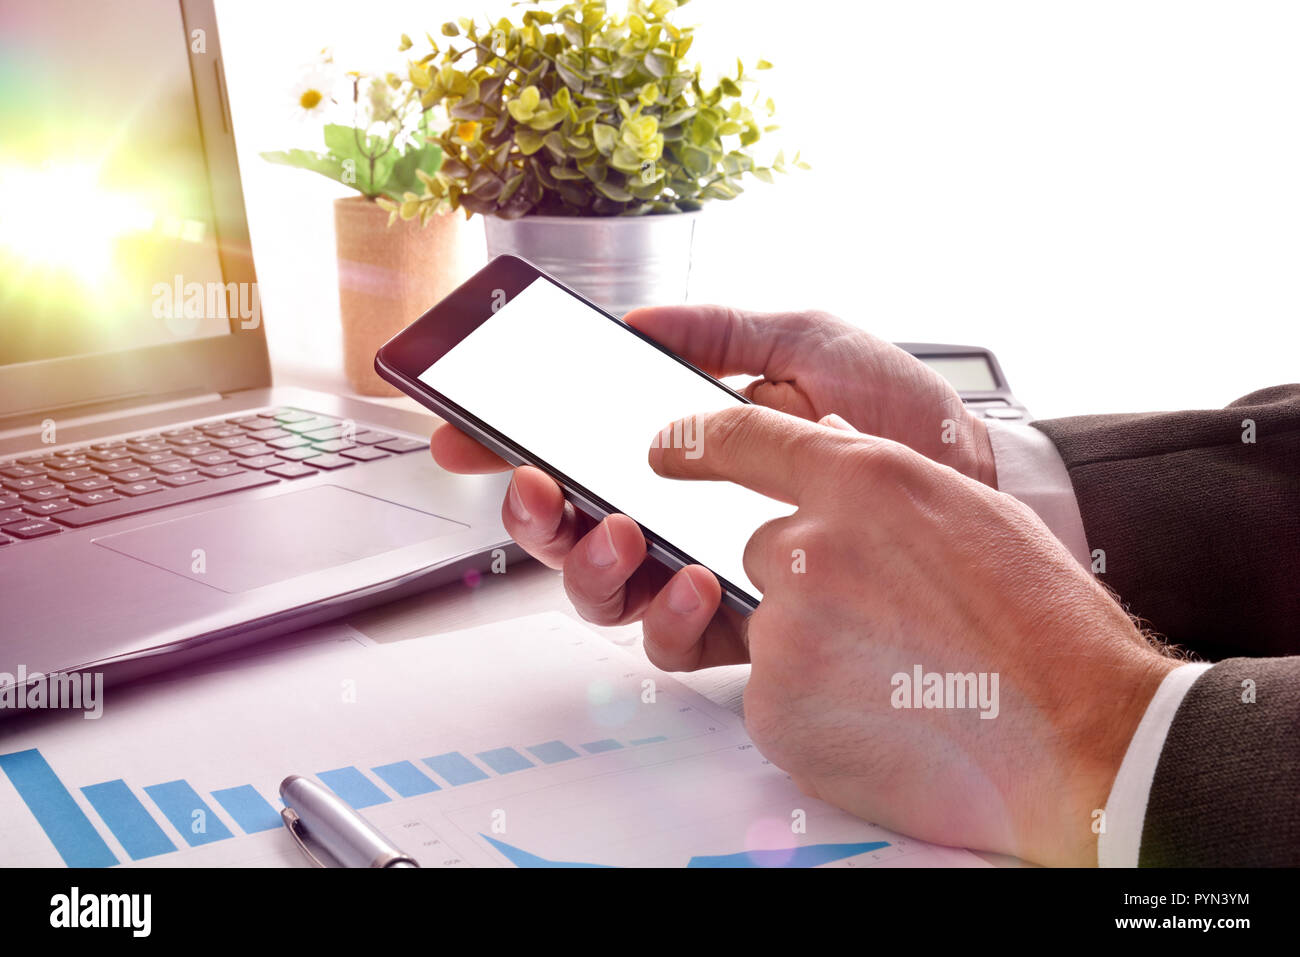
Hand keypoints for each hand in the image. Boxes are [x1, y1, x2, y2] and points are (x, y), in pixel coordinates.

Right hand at [431, 305, 997, 668]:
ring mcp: (709, 571)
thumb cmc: (892, 410)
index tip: (464, 433)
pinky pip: (679, 641)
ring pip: (610, 592)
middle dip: (538, 518)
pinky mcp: (752, 622)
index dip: (510, 448)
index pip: (575, 453)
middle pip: (570, 535)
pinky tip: (695, 578)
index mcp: (680, 449)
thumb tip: (637, 323)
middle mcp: (682, 516)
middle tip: (544, 490)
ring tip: (622, 533)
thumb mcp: (804, 342)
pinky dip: (670, 614)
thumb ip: (718, 332)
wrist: (970, 476)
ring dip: (592, 566)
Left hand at [648, 404, 1177, 866]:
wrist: (1078, 732)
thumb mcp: (968, 511)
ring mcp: (787, 628)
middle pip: (760, 550)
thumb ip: (882, 480)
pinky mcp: (775, 703)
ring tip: (896, 670)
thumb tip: (831, 450)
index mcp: (861, 479)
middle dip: (806, 580)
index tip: (667, 447)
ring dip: (813, 644)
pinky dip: (812, 701)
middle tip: (884, 618)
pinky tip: (879, 709)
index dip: (695, 440)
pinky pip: (771, 690)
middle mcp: (809, 545)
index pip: (741, 436)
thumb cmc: (1042, 624)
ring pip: (767, 623)